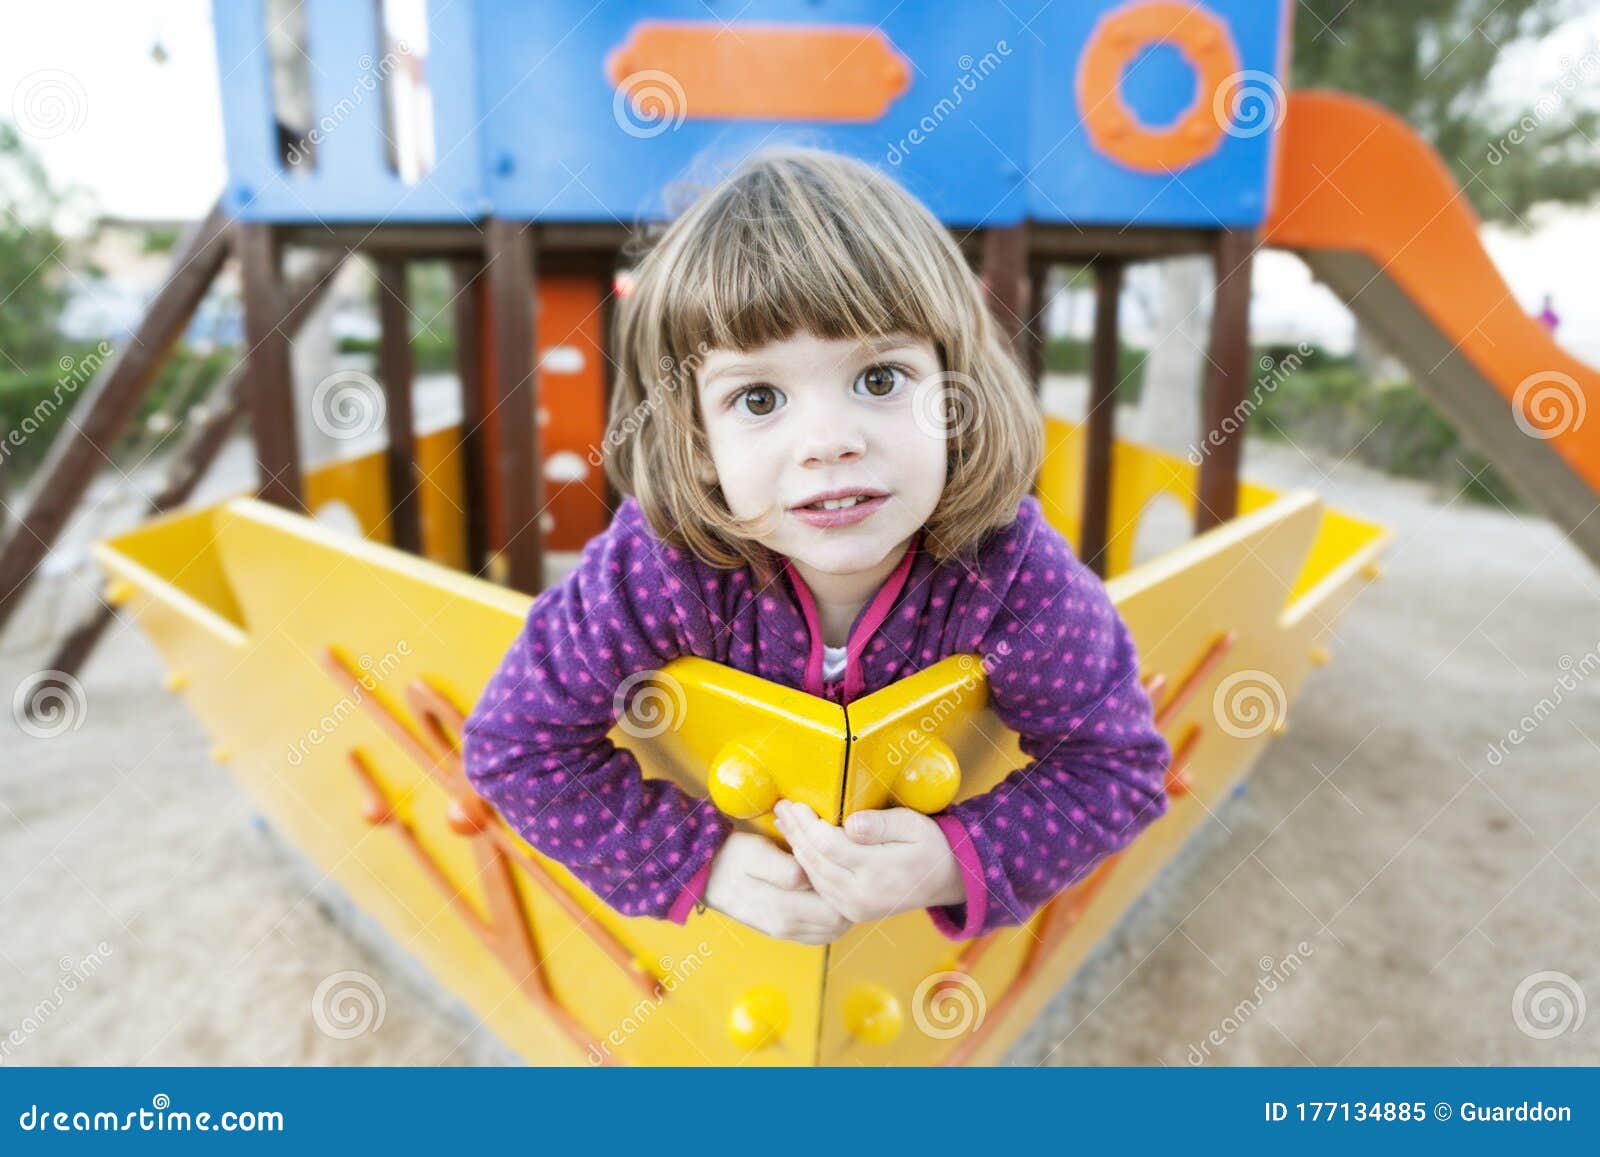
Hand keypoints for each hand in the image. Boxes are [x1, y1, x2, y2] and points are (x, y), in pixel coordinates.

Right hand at [700, 831, 852, 945]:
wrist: (703, 874)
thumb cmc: (731, 856)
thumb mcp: (755, 852)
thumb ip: (784, 868)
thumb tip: (808, 879)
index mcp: (783, 909)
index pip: (835, 910)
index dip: (845, 891)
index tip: (843, 867)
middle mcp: (786, 927)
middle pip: (838, 924)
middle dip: (847, 901)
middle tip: (845, 874)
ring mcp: (784, 932)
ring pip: (831, 932)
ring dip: (839, 911)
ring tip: (836, 885)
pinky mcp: (781, 931)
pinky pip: (817, 934)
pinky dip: (828, 919)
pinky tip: (823, 897)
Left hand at [773, 800, 966, 923]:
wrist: (946, 880)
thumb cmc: (930, 845)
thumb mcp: (913, 826)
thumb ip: (880, 825)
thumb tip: (850, 824)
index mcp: (877, 872)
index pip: (830, 846)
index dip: (809, 825)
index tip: (797, 804)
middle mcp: (862, 896)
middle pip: (816, 862)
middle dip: (796, 832)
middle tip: (781, 808)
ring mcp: (855, 908)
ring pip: (814, 876)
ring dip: (795, 848)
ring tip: (783, 822)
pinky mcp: (851, 912)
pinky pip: (820, 888)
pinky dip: (806, 865)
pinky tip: (797, 845)